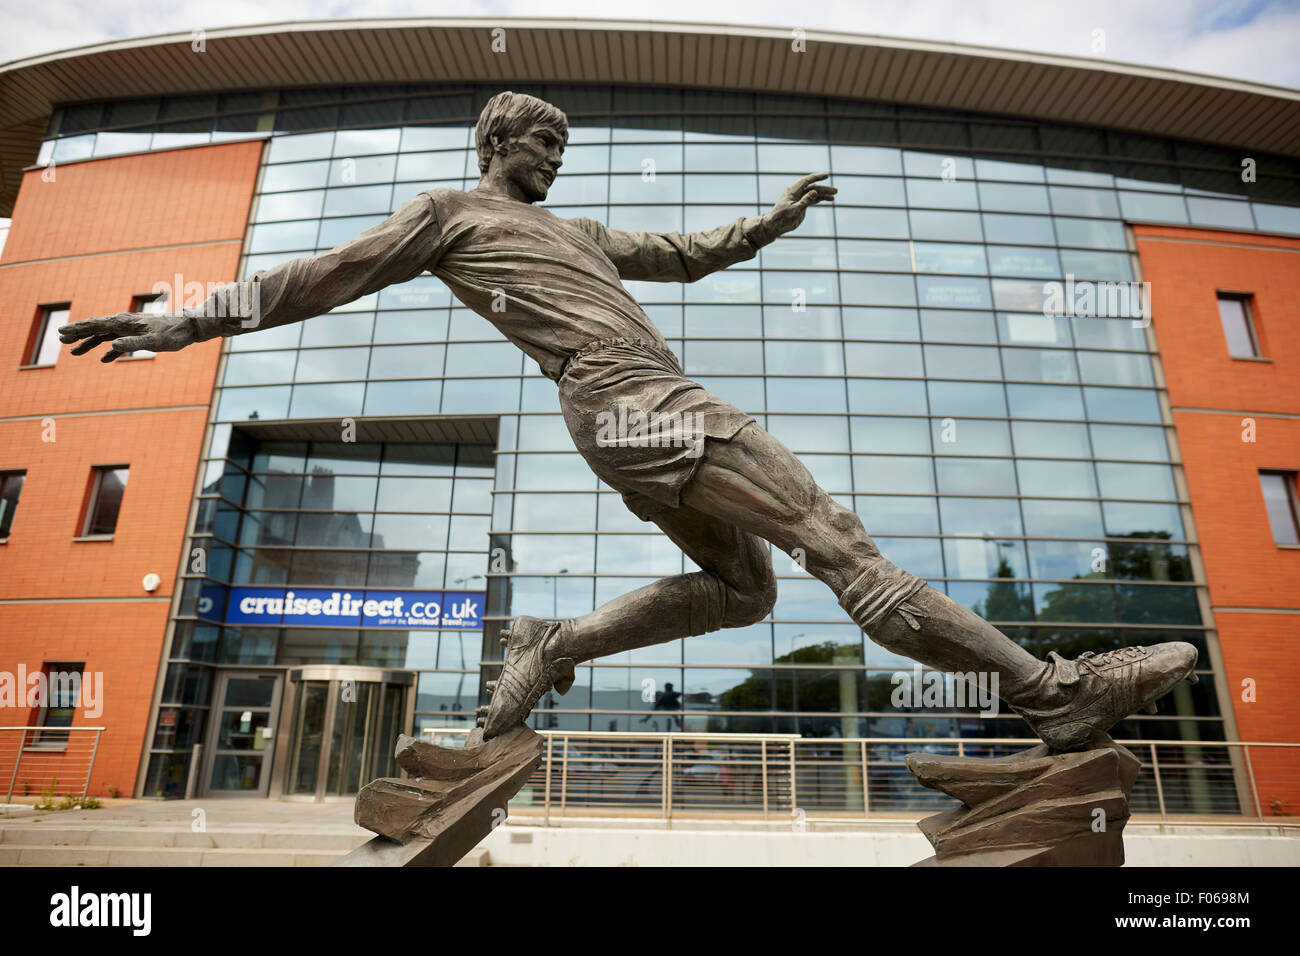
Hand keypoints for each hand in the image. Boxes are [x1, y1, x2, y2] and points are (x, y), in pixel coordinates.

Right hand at [58, 311, 197, 362]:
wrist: (190, 327)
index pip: (96, 324)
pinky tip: (104, 359)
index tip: (62, 333)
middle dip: (78, 334)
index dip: (78, 329)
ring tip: (74, 353)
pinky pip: (119, 342)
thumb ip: (134, 344)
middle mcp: (125, 323)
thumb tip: (112, 346)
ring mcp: (131, 328)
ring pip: (105, 335)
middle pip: (96, 327)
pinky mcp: (139, 335)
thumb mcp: (155, 341)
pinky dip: (109, 350)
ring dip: (89, 342)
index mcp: (125, 322)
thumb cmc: (174, 334)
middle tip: (60, 340)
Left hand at [765, 172, 835, 235]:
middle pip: (813, 187)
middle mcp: (797, 193)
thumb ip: (805, 200)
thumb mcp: (794, 210)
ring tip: (834, 196)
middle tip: (836, 191)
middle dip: (824, 188)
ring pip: (814, 193)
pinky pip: (812, 199)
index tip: (827, 175)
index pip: (806, 181)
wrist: (775, 226)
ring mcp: (799, 198)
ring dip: (824, 194)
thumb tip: (814, 191)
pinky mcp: (801, 205)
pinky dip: (820, 199)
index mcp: (793, 191)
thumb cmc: (781, 218)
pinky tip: (829, 200)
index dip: (817, 177)